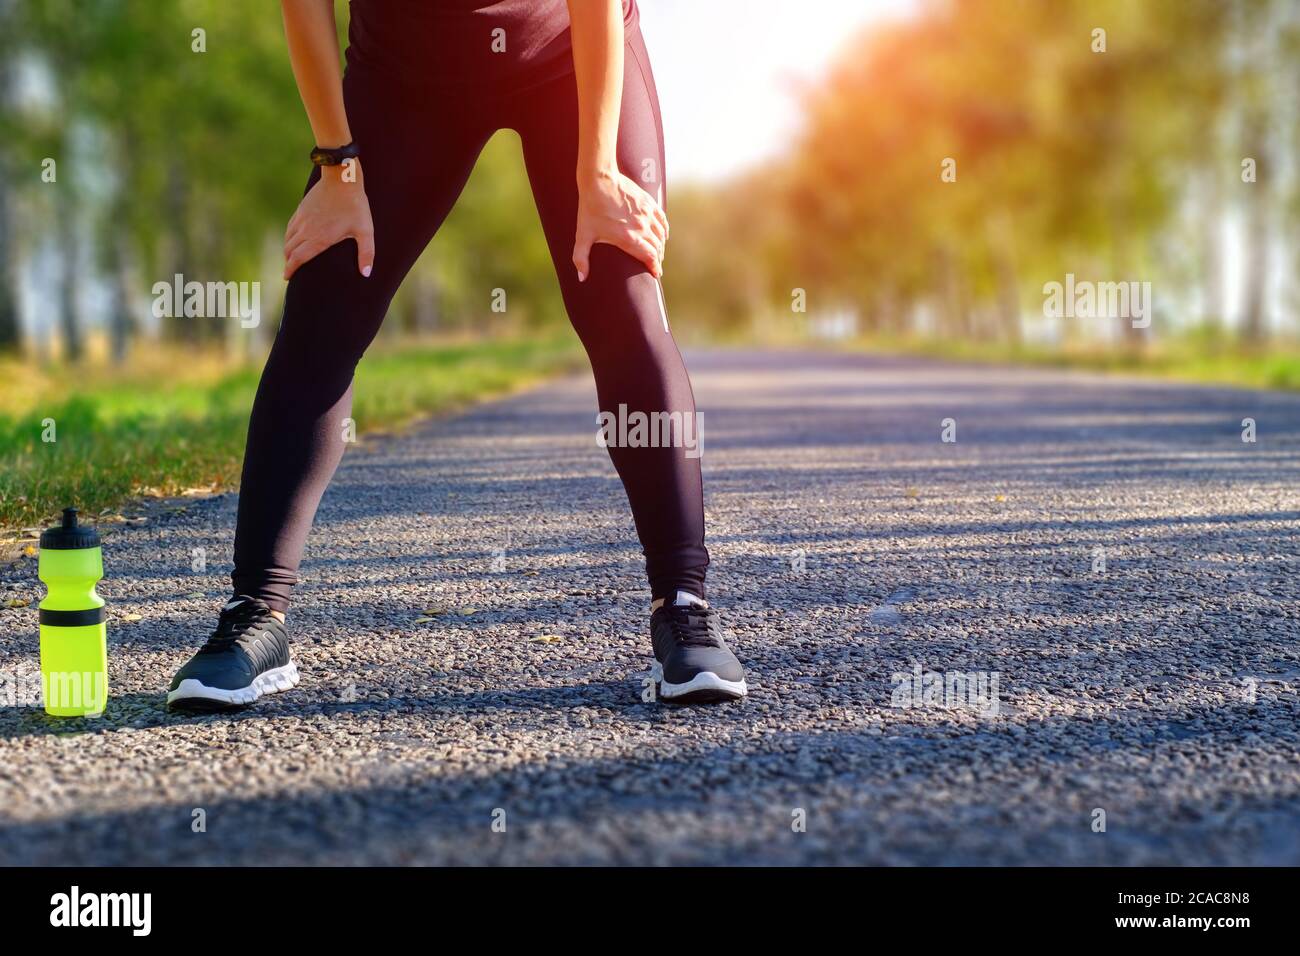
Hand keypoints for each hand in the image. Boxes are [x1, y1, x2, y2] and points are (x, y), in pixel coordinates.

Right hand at [283, 161, 374, 279]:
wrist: (341, 179)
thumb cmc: (355, 206)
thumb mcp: (365, 231)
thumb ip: (366, 253)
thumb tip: (366, 274)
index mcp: (319, 239)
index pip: (299, 258)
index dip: (290, 269)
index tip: (286, 277)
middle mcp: (306, 230)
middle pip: (290, 250)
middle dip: (288, 262)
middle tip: (290, 270)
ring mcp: (302, 219)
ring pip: (288, 238)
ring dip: (287, 250)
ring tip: (290, 257)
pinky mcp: (301, 209)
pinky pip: (290, 226)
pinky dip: (289, 236)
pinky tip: (293, 238)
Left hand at [573, 168, 667, 280]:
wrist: (599, 180)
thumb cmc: (590, 208)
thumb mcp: (583, 235)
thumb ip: (581, 258)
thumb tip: (581, 277)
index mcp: (628, 238)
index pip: (649, 257)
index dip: (655, 267)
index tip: (656, 274)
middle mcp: (641, 228)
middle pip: (657, 248)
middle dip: (658, 259)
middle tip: (656, 266)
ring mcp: (647, 215)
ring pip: (661, 235)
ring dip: (661, 246)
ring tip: (658, 253)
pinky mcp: (648, 203)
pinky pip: (662, 220)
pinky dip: (664, 230)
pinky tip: (663, 235)